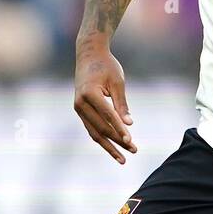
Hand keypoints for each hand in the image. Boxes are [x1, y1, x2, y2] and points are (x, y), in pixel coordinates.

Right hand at [74, 46, 136, 163]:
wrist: (88, 55)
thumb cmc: (106, 66)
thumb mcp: (117, 82)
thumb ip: (122, 104)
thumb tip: (129, 124)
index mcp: (90, 94)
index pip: (108, 117)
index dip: (120, 130)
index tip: (131, 141)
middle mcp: (80, 103)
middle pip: (101, 128)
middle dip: (118, 141)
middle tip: (134, 150)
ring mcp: (78, 108)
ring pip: (94, 132)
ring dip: (109, 146)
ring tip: (123, 158)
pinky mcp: (80, 110)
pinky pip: (91, 128)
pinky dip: (102, 138)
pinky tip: (114, 148)